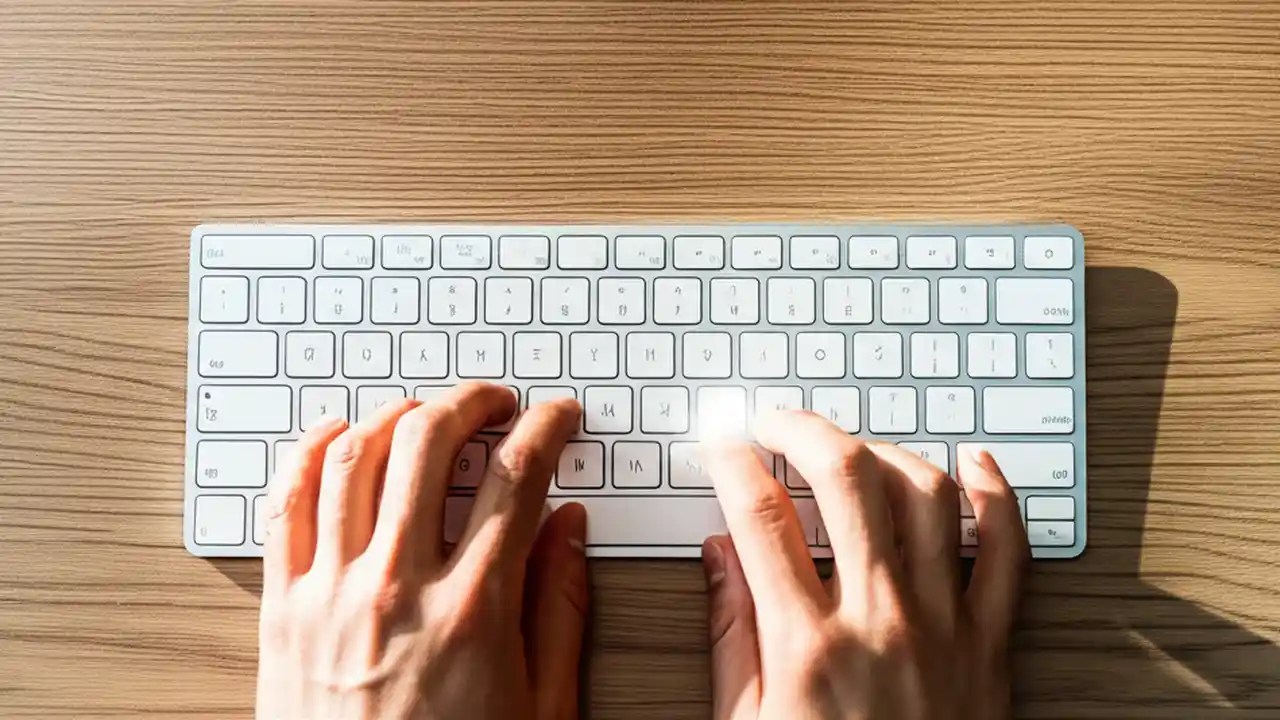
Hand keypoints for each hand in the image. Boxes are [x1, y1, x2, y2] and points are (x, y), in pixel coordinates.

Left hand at [256, 382, 586, 719]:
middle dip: (471, 401)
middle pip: (430, 443)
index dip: (545, 428)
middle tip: (494, 401)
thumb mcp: (542, 706)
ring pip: (355, 458)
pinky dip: (312, 452)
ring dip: (397, 415)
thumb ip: (560, 607)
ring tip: (427, 413)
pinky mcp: (283, 609)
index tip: (556, 417)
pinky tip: (341, 436)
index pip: (517, 478)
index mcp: (473, 613)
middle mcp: (397, 591)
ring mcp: (330, 595)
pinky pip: (286, 503)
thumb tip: (569, 527)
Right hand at [701, 412, 1029, 719]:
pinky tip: (974, 464)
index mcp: (805, 648)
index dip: (732, 461)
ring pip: (925, 494)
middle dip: (802, 428)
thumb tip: (720, 553)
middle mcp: (879, 623)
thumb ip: (732, 633)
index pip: (759, 516)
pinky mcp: (991, 642)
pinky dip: (998, 496)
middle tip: (777, 423)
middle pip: (845, 478)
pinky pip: (1009, 550)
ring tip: (854, 450)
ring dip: (885, 452)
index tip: (722, 444)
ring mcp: (944, 626)